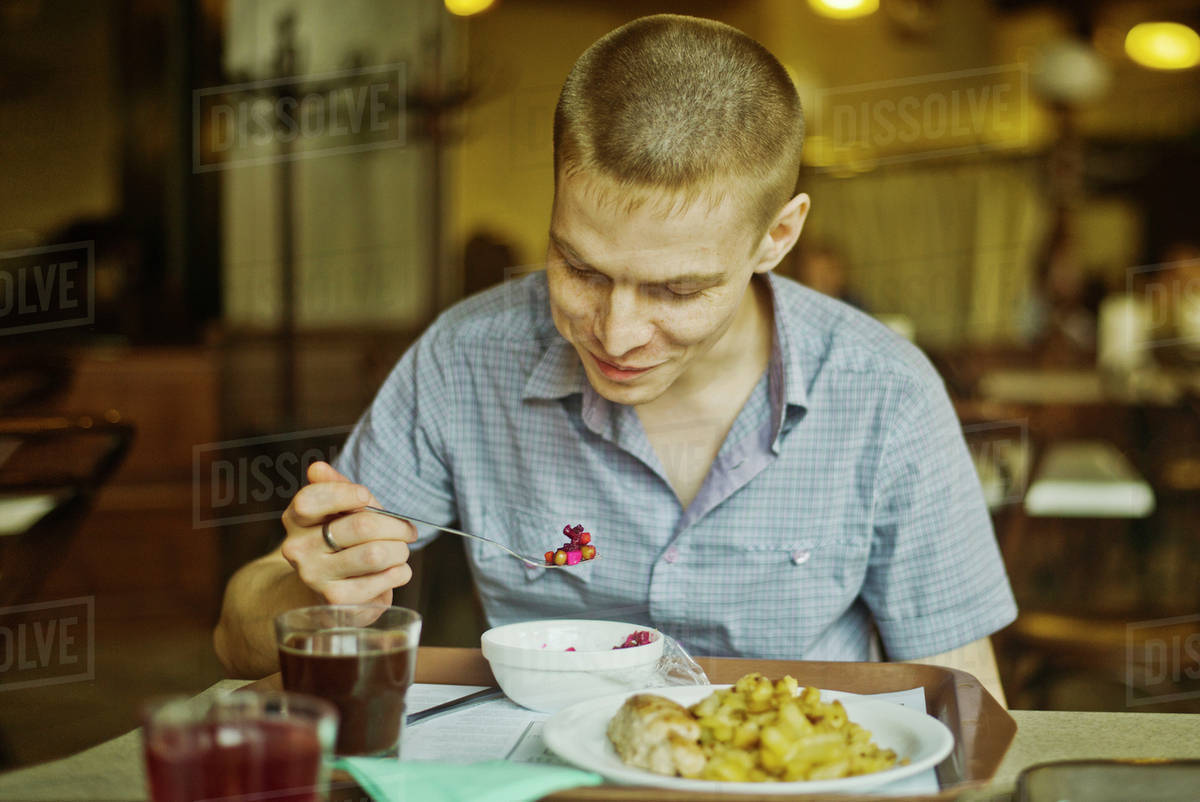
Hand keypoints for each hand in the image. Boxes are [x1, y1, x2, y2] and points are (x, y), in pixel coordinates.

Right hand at [280, 461, 416, 605]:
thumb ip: (335, 486)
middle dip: (396, 526)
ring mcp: (314, 576)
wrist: (326, 587)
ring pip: (376, 554)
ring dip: (400, 550)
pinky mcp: (336, 600)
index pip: (312, 500)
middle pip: (362, 526)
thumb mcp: (337, 509)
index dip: (346, 493)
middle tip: (407, 530)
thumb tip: (317, 468)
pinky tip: (397, 570)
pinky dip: (399, 573)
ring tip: (400, 551)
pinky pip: (382, 580)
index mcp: (296, 519)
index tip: (367, 497)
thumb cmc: (339, 539)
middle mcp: (298, 549)